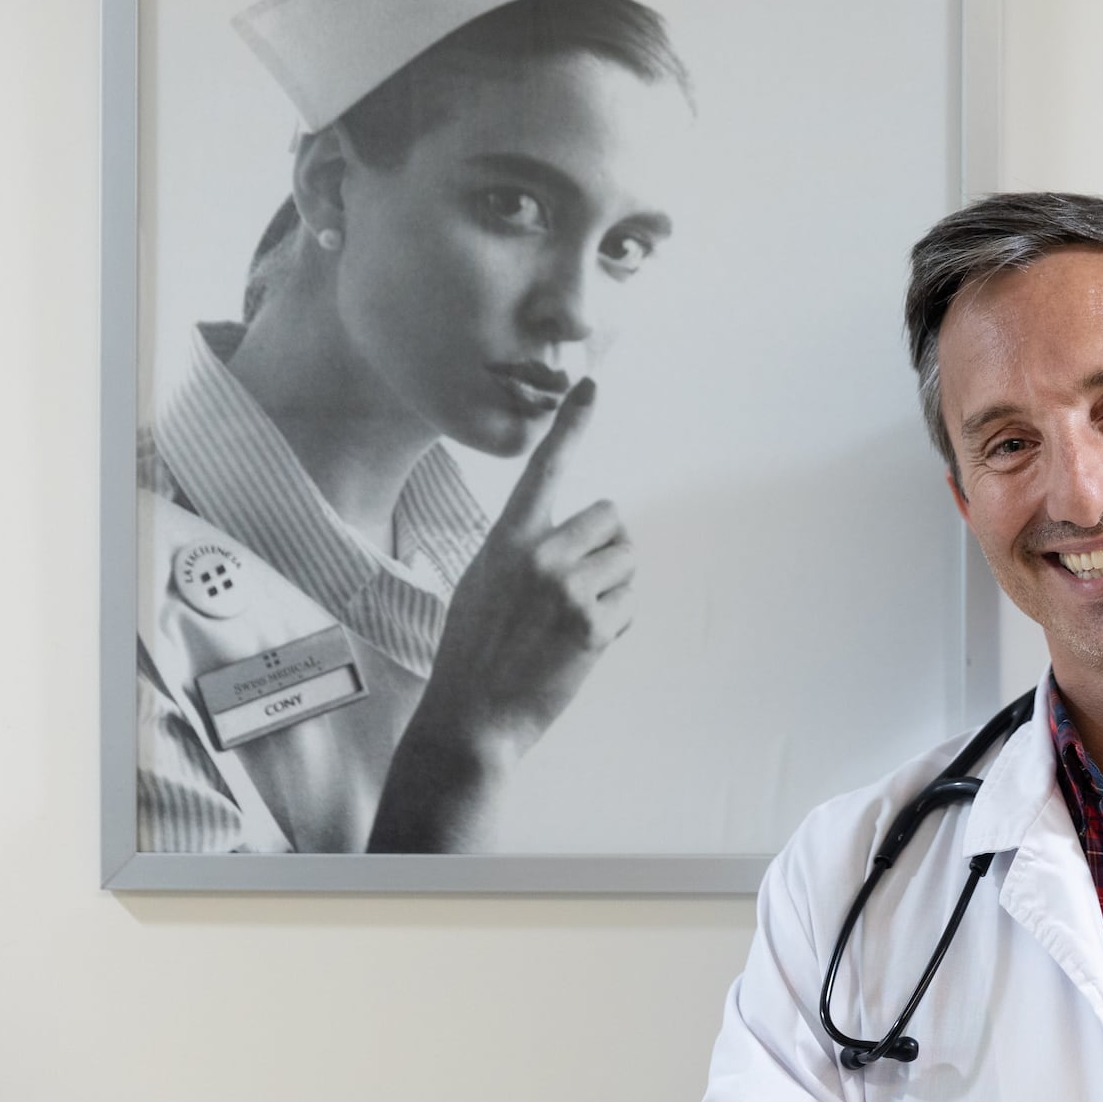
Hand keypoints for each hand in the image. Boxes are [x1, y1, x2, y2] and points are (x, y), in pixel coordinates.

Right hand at [430, 375, 633, 752]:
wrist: (472, 718)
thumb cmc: (473, 650)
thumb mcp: (483, 582)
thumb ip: (523, 550)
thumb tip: (570, 536)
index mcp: (508, 539)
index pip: (545, 470)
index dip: (571, 424)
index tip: (593, 383)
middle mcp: (541, 556)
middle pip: (612, 518)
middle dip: (606, 548)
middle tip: (576, 586)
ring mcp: (569, 591)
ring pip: (627, 560)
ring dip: (614, 586)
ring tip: (573, 618)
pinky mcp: (594, 628)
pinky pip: (630, 605)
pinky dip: (616, 623)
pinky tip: (580, 645)